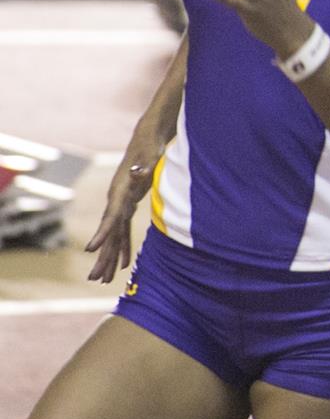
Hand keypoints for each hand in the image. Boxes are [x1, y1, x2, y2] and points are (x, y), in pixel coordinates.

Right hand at [86, 157, 156, 282]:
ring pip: (114, 236)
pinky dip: (124, 247)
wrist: (147, 139)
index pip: (109, 217)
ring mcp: (122, 204)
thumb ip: (144, 167)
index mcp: (120, 192)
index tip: (91, 250)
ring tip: (104, 279)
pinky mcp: (129, 206)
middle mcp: (117, 201)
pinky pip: (124, 232)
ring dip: (110, 258)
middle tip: (96, 279)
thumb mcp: (149, 157)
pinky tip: (124, 263)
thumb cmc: (149, 149)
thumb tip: (139, 172)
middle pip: (108, 233)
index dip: (102, 234)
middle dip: (102, 257)